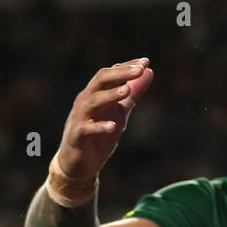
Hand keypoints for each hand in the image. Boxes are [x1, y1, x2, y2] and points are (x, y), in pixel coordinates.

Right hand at [56, 58, 154, 180]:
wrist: (77, 164)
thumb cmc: (98, 136)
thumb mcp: (120, 112)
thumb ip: (132, 94)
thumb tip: (149, 72)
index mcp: (96, 94)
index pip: (110, 74)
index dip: (127, 66)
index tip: (145, 62)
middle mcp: (86, 101)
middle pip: (100, 80)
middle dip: (120, 74)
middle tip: (139, 70)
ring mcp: (80, 117)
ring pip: (93, 101)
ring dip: (110, 95)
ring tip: (127, 90)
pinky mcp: (77, 135)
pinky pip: (87, 129)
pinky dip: (100, 126)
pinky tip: (113, 126)